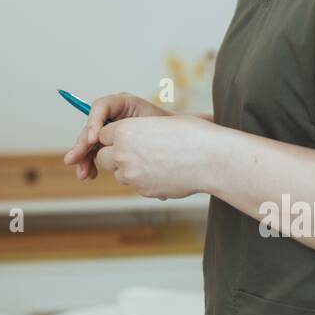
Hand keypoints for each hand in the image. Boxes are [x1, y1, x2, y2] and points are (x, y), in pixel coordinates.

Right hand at [63, 92, 170, 180]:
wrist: (177, 143)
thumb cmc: (169, 129)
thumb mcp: (156, 125)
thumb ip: (138, 129)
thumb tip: (115, 139)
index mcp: (123, 103)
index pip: (102, 106)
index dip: (94, 121)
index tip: (94, 140)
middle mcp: (112, 115)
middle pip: (91, 127)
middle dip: (82, 145)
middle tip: (74, 160)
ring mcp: (109, 130)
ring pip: (89, 142)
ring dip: (83, 158)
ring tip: (84, 174)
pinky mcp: (109, 144)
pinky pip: (94, 153)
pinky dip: (90, 164)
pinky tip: (90, 175)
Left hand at [93, 115, 217, 199]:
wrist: (211, 159)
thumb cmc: (191, 134)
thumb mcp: (159, 123)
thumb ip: (138, 131)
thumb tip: (126, 139)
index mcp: (125, 131)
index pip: (103, 135)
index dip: (114, 136)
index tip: (126, 137)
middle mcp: (123, 153)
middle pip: (103, 157)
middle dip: (114, 155)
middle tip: (136, 151)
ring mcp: (132, 175)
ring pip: (118, 174)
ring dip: (128, 169)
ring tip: (154, 161)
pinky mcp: (143, 190)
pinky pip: (135, 185)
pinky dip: (144, 181)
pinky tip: (164, 172)